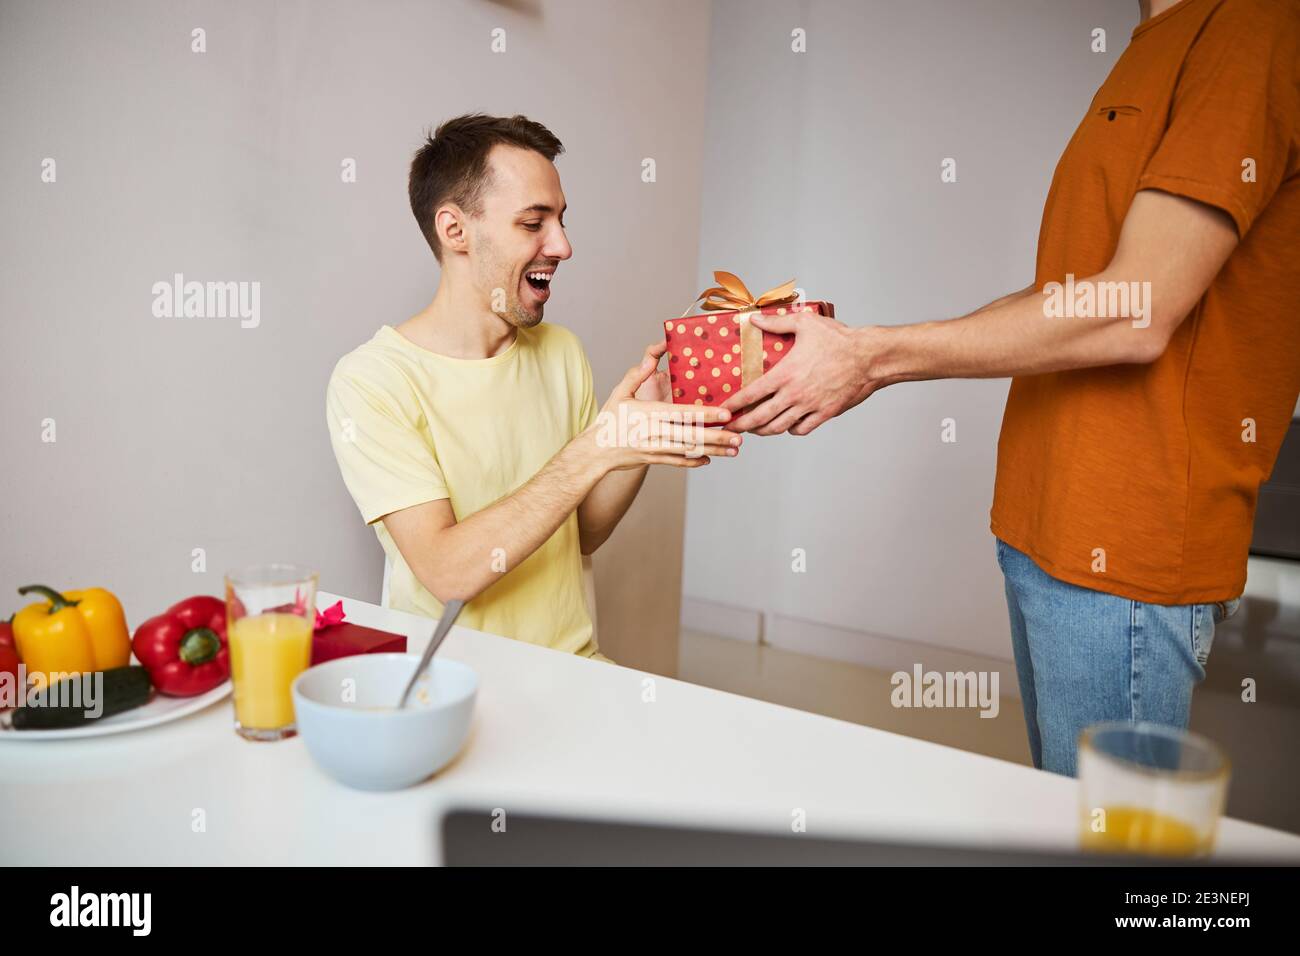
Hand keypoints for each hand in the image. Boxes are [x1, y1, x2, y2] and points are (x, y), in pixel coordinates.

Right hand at [583, 342, 741, 470]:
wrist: (595, 451)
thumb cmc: (608, 419)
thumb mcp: (620, 392)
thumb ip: (637, 374)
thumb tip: (652, 357)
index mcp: (649, 414)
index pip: (683, 414)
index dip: (706, 415)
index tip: (726, 415)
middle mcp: (655, 432)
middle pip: (692, 435)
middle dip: (718, 438)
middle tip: (739, 438)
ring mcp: (655, 448)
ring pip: (690, 451)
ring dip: (714, 451)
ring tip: (733, 450)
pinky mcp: (654, 459)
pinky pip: (678, 462)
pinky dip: (695, 462)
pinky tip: (710, 460)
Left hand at [722, 308, 877, 434]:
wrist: (868, 357)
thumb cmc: (838, 339)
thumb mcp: (805, 324)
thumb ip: (777, 323)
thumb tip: (755, 319)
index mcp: (785, 374)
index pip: (751, 394)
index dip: (734, 405)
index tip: (724, 410)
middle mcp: (794, 394)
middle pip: (759, 418)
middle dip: (741, 425)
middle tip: (730, 428)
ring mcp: (810, 406)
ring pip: (778, 427)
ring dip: (762, 430)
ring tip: (754, 429)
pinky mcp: (825, 413)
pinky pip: (801, 429)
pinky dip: (790, 430)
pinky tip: (787, 425)